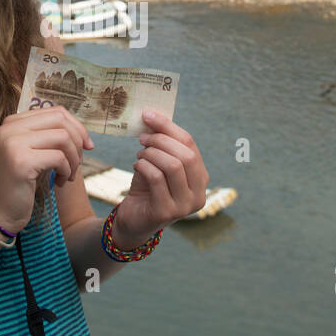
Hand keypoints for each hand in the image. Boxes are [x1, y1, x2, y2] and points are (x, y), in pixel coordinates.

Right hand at [0, 106, 92, 231]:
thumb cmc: (19, 184)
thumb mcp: (32, 153)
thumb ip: (48, 136)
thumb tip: (82, 132)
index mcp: (12, 122)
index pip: (55, 111)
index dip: (77, 127)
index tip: (87, 146)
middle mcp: (10, 128)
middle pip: (60, 120)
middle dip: (78, 140)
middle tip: (79, 162)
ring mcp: (13, 143)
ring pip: (63, 137)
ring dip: (73, 159)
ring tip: (68, 175)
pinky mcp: (21, 161)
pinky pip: (59, 158)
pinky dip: (66, 171)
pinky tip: (59, 182)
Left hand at [116, 110, 207, 242]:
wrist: (134, 220)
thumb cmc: (148, 188)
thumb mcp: (158, 164)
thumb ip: (162, 144)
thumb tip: (153, 116)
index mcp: (201, 179)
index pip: (191, 145)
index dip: (169, 127)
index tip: (149, 115)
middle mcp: (198, 194)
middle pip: (185, 155)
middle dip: (160, 141)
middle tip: (142, 138)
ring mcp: (184, 206)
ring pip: (173, 166)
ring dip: (151, 154)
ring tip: (139, 153)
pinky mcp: (166, 212)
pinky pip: (156, 179)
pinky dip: (144, 166)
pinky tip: (137, 165)